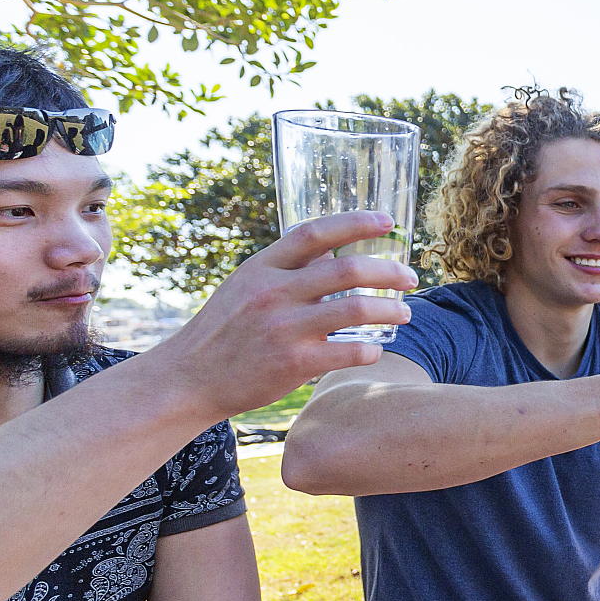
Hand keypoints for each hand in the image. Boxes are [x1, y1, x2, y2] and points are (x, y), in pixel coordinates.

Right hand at [149, 211, 416, 421]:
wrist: (189, 378)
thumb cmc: (224, 329)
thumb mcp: (245, 286)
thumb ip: (286, 268)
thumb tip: (334, 251)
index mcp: (262, 267)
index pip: (316, 233)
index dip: (356, 223)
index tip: (388, 222)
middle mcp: (274, 293)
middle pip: (348, 270)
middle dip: (390, 271)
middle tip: (410, 278)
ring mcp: (284, 328)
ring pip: (356, 309)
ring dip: (390, 309)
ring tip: (405, 313)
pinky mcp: (293, 364)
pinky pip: (349, 351)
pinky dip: (370, 349)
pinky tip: (375, 349)